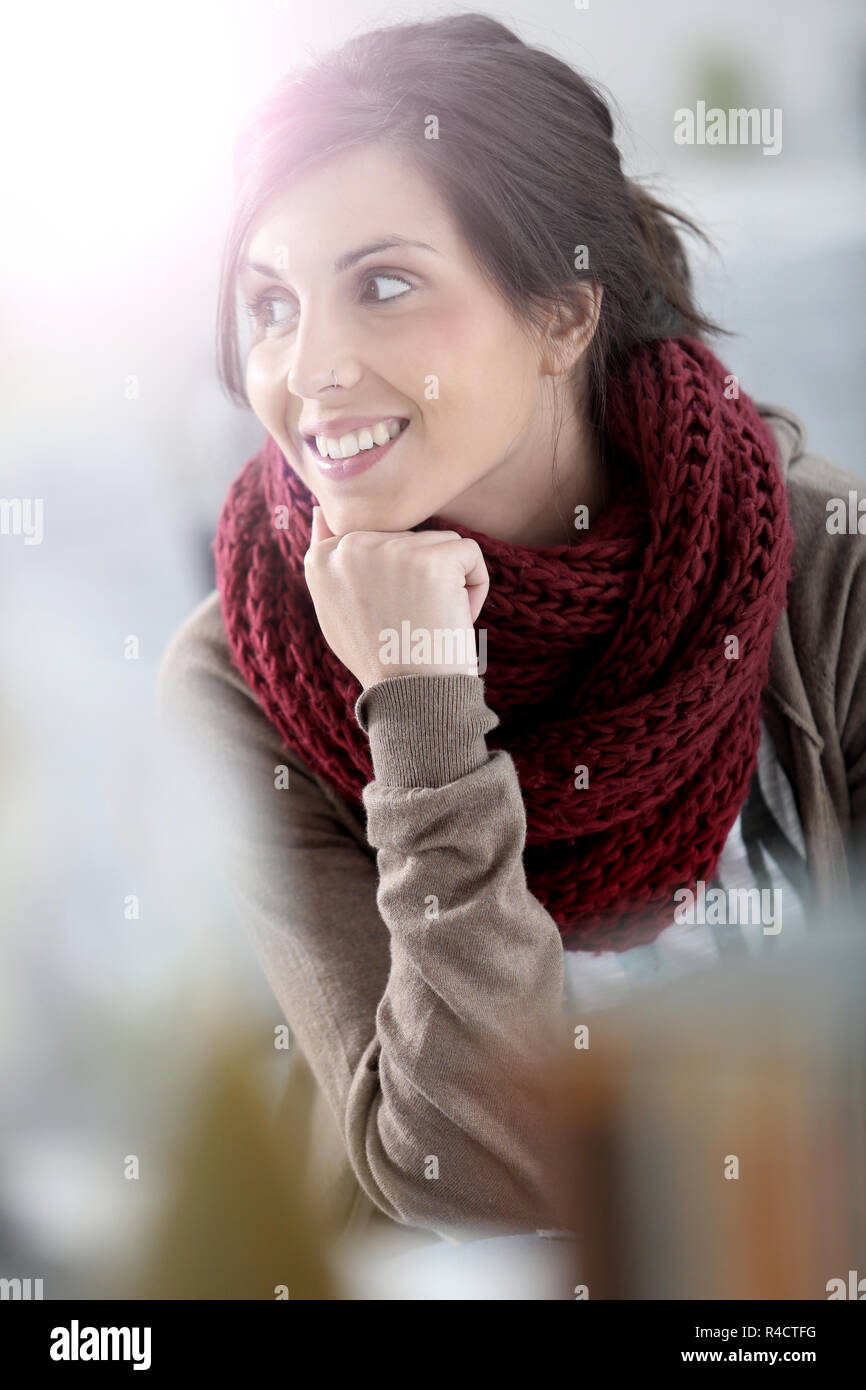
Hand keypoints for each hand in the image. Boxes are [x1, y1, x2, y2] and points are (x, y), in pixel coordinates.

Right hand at [303, 506, 489, 691]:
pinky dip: (475, 588)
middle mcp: (350, 546)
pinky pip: (470, 553)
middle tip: (408, 621)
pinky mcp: (432, 559)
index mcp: (322, 559)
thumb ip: (328, 562)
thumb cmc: (379, 657)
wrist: (412, 696)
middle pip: (408, 538)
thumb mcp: (333, 609)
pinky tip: (455, 617)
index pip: (371, 536)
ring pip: (439, 544)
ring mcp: (392, 549)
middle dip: (418, 577)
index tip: (388, 612)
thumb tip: (319, 511)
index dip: (390, 575)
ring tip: (428, 621)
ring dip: (446, 582)